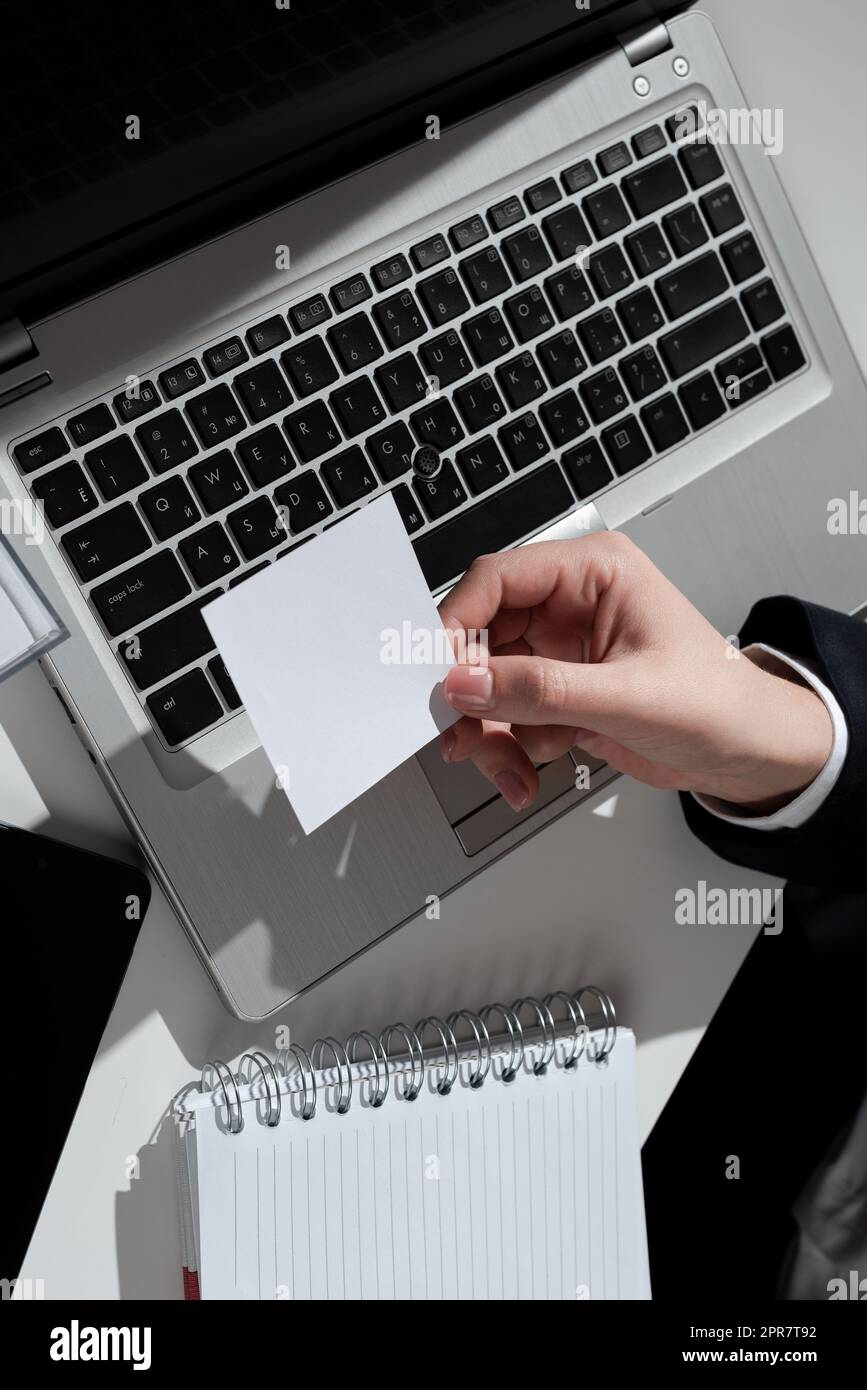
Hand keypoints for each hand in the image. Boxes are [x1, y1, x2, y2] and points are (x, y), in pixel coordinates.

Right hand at [438, 534, 832, 813]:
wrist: (751, 755)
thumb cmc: (720, 705)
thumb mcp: (627, 698)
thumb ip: (541, 690)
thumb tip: (467, 683)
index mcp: (594, 572)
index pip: (497, 580)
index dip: (458, 626)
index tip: (440, 677)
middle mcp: (571, 604)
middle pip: (481, 638)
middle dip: (472, 696)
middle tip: (462, 736)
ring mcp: (561, 650)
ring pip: (487, 684)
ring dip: (488, 733)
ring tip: (509, 771)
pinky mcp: (558, 692)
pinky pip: (506, 716)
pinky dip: (507, 750)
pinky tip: (528, 774)